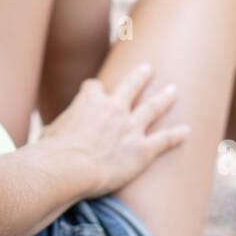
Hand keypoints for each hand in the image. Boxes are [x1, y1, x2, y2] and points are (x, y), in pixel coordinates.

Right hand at [35, 61, 189, 199]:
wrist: (67, 167)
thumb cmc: (52, 152)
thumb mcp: (49, 132)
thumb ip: (58, 130)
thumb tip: (52, 138)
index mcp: (89, 100)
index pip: (93, 88)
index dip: (93, 91)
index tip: (93, 93)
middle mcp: (113, 108)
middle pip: (130, 85)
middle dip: (140, 76)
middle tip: (148, 68)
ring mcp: (130, 127)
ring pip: (152, 107)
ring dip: (164, 98)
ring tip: (173, 90)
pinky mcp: (142, 150)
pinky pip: (164, 140)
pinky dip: (176, 136)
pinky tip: (186, 131)